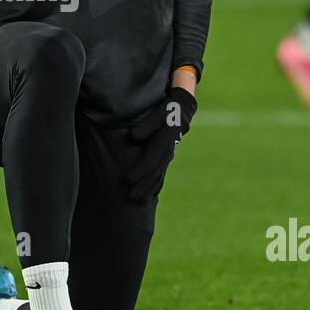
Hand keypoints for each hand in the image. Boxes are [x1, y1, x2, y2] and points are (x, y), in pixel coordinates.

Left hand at [125, 87, 196, 202]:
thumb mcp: (159, 111)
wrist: (182, 109)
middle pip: (154, 173)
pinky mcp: (166, 156)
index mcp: (165, 142)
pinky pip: (161, 173)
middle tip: (131, 198)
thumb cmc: (168, 109)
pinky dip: (156, 184)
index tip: (128, 180)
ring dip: (149, 188)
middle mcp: (168, 152)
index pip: (151, 160)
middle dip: (143, 186)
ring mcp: (168, 155)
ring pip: (158, 175)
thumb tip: (134, 137)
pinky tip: (151, 193)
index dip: (139, 171)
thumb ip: (148, 124)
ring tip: (140, 201)